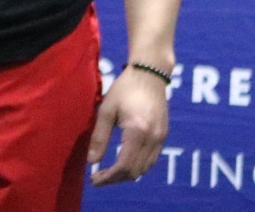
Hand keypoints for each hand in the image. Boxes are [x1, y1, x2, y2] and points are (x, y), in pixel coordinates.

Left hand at [90, 66, 169, 184]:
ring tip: (109, 171)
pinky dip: (138, 165)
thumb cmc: (124, 88)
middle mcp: (152, 138)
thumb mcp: (106, 110)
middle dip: (116, 178)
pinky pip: (152, 159)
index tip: (94, 180)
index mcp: (137, 132)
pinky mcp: (163, 135)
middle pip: (135, 171)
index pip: (124, 166)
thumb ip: (99, 137)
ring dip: (127, 174)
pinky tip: (124, 160)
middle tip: (99, 178)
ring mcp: (161, 138)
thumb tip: (91, 161)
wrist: (149, 74)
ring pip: (145, 168)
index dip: (109, 177)